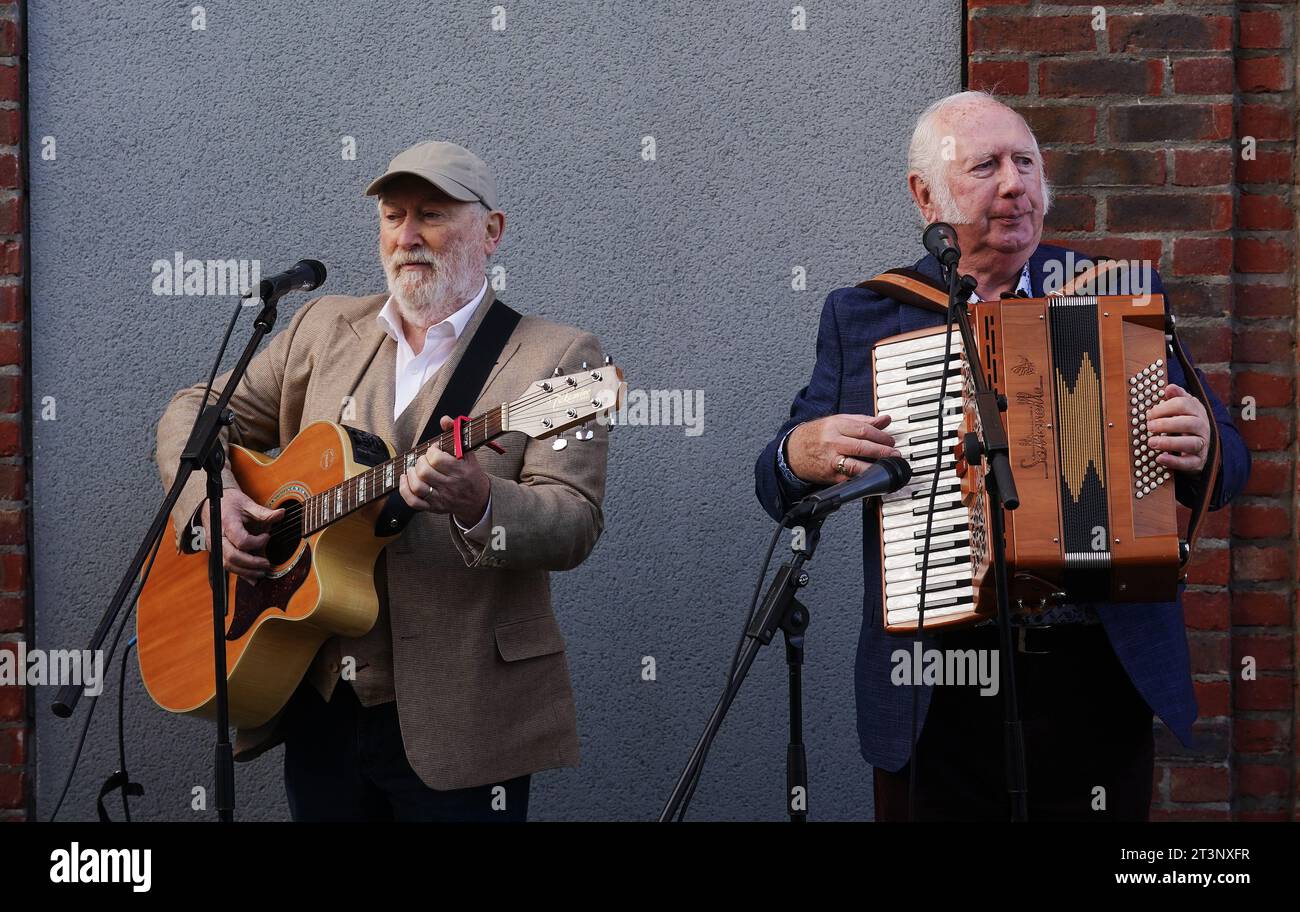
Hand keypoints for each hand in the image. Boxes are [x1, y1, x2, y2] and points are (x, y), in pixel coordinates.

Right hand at [200, 486, 285, 581]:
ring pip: (228, 565)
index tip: (268, 537)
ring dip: (246, 572)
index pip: (241, 540)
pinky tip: (253, 579)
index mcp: (226, 523)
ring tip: (263, 572)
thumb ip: (264, 512)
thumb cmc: (231, 503)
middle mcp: (217, 537)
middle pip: (232, 556)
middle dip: (251, 563)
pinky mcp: (218, 552)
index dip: (257, 542)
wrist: (213, 504)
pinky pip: (227, 566)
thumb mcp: (247, 504)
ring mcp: (215, 546)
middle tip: (268, 564)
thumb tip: (281, 513)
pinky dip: (240, 574)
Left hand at [398, 415, 491, 524]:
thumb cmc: (471, 474)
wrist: (479, 500)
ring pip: (418, 487)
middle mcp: (451, 486)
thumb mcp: (469, 453)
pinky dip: (405, 490)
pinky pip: (414, 502)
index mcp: (461, 471)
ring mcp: (441, 498)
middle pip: (425, 472)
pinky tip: (406, 479)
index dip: (432, 451)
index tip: (435, 450)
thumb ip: (456, 433)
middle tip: (426, 459)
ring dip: (411, 474)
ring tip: (416, 469)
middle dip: (421, 461)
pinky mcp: (434, 508)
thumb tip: (444, 419)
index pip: (438, 459)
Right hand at [786, 414, 900, 484]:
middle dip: (882, 451)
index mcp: (836, 426)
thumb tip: (885, 419)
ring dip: (875, 467)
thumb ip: (863, 421)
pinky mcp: (830, 476)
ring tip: (887, 467)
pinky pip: (850, 479)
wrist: (793, 451)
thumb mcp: (838, 422)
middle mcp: (833, 442)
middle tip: (895, 454)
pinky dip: (863, 479)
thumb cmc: (818, 435)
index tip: (891, 440)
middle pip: (862, 446)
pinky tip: (873, 477)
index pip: (863, 430)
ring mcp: (831, 460)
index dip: (881, 436)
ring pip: (856, 465)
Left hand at [1146, 383, 1210, 473]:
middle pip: (1190, 423)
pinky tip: (1160, 458)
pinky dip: (1174, 461)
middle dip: (1167, 424)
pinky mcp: (1197, 461)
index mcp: (1197, 411)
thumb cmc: (1185, 422)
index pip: (1184, 404)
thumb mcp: (1184, 407)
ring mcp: (1201, 445)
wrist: (1200, 445)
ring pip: (1191, 443)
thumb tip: (1169, 387)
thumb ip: (1177, 397)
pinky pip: (1189, 463)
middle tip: (1149, 426)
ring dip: (1170, 443)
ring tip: (1151, 442)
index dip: (1165, 408)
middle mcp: (1202, 427)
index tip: (1150, 414)